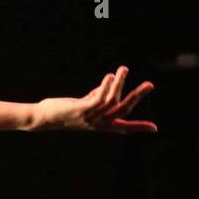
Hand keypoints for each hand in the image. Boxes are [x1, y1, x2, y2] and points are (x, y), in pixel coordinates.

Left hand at [35, 66, 156, 133]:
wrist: (42, 118)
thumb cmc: (63, 111)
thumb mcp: (84, 104)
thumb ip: (97, 96)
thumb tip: (109, 83)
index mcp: (101, 124)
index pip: (124, 127)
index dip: (139, 127)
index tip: (155, 129)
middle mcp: (98, 123)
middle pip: (123, 110)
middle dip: (137, 97)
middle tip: (150, 84)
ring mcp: (89, 118)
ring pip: (111, 101)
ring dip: (119, 83)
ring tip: (124, 69)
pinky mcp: (81, 111)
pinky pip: (97, 99)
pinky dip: (105, 86)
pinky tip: (109, 76)